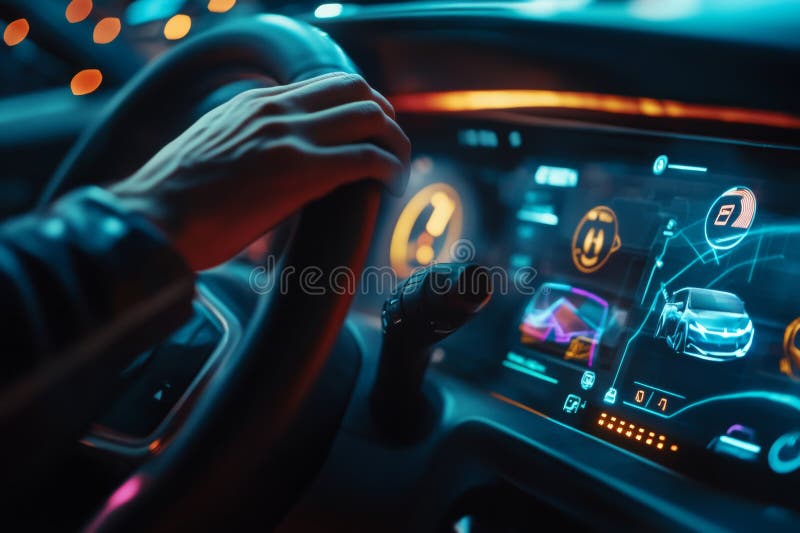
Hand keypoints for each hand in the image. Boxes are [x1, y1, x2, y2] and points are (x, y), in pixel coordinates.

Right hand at [110, 72, 410, 269]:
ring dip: (394, 141)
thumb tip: (271, 160)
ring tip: (398, 168)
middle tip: (392, 146)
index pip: (324, 84)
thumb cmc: (175, 198)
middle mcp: (275, 110)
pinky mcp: (298, 172)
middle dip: (384, 116)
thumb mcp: (212, 148)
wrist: (151, 219)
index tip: (368, 131)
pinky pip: (365, 158)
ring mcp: (288, 137)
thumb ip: (247, 141)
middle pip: (355, 89)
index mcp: (254, 102)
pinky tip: (391, 184)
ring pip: (369, 117)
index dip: (356, 105)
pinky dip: (389, 168)